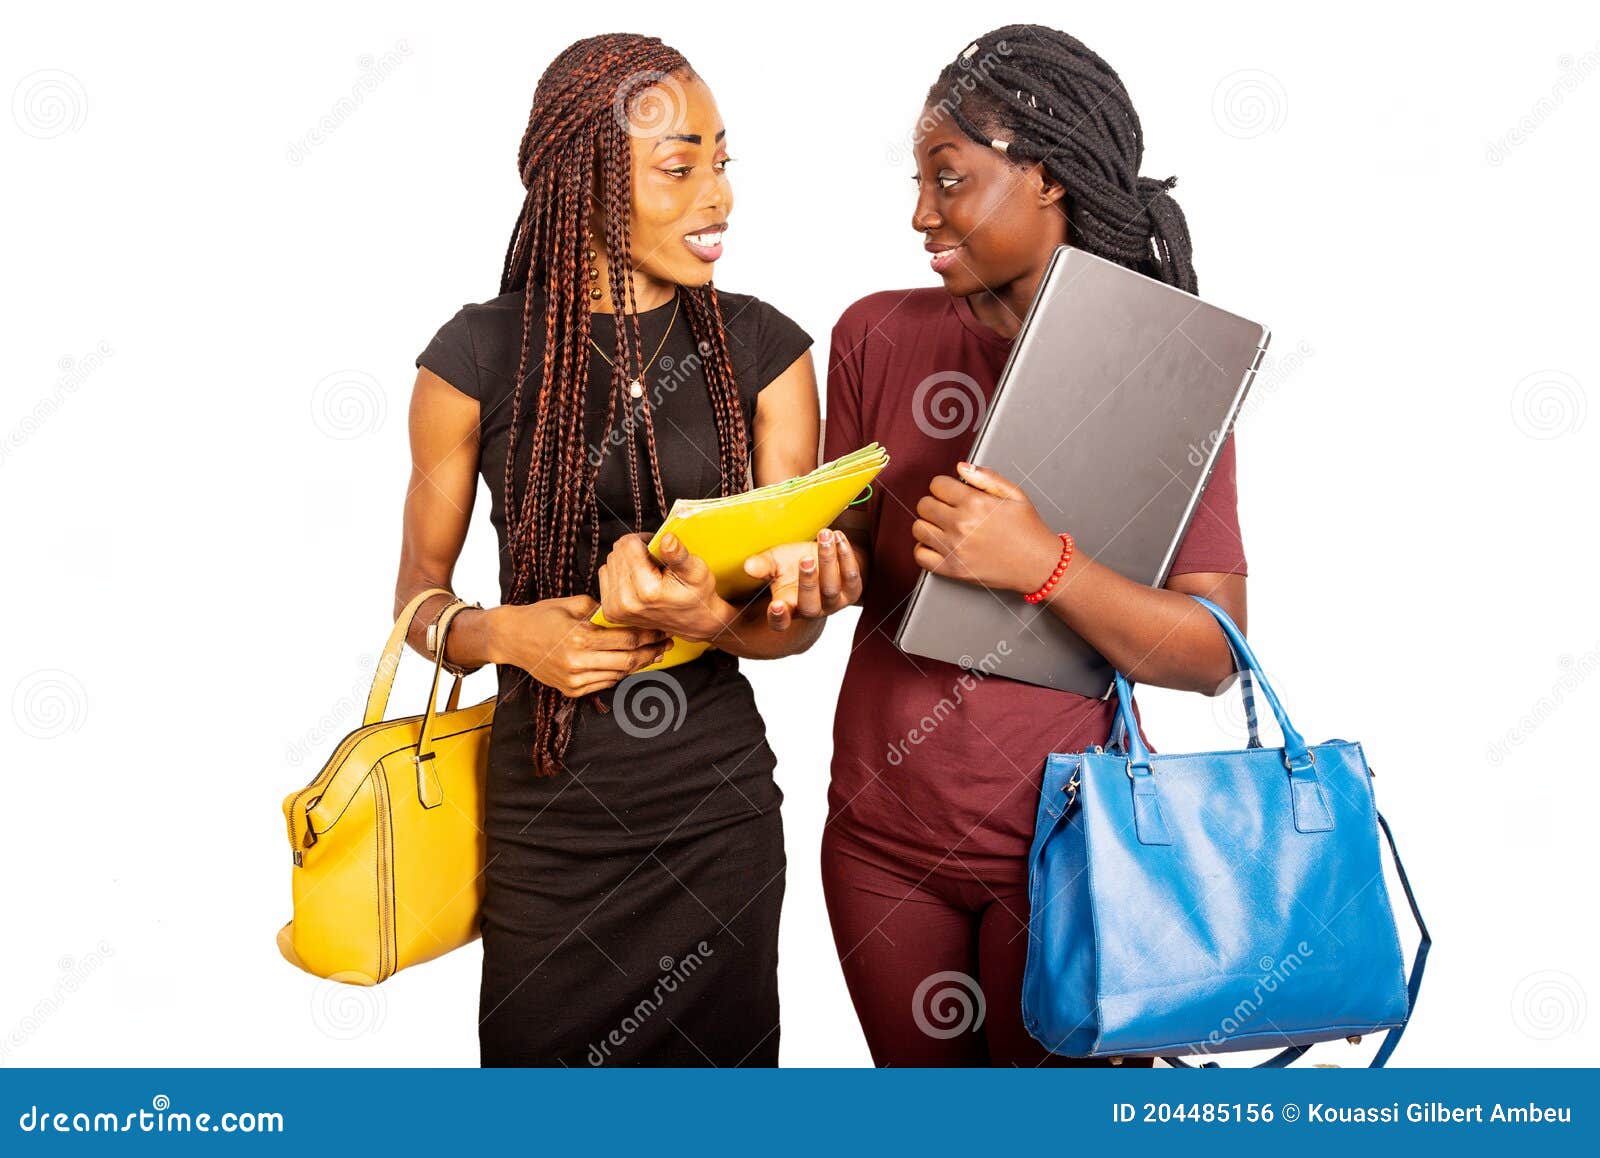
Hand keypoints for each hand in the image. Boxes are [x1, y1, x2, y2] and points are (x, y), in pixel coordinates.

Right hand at [487, 596, 670, 697]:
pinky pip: (605, 683)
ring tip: (653, 654)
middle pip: (627, 661)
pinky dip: (620, 674)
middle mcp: (577, 663)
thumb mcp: (573, 603)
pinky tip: (629, 663)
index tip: (662, 629)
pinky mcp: (571, 690)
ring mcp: (573, 680)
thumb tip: (630, 614)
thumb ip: (603, 610)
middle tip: (666, 644)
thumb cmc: (542, 615)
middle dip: (651, 653)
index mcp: (579, 638)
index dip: (649, 636)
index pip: (626, 640)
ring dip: (638, 665)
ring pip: (618, 675)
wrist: (511, 638)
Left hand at [598, 531, 734, 641]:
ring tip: (648, 571)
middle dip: (635, 550)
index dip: (645, 540)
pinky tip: (637, 580)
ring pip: (610, 561)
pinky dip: (620, 573)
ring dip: (627, 561)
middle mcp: (627, 602)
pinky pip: (605, 575)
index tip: (658, 549)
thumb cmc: (696, 596)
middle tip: (655, 561)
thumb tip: (666, 539)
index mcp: (647, 591)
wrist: (693, 622)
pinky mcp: (610, 612)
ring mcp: (616, 609)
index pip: (629, 545)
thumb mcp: (697, 572)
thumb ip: (679, 555)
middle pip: (618, 552)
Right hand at [743, 528, 862, 631]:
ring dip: (827, 560)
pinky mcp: (853, 592)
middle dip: (808, 582)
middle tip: (805, 559)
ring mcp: (834, 603)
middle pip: (810, 605)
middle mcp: (812, 610)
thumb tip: (749, 566)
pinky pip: (852, 576)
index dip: (779, 616)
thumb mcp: (775, 561)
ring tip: (824, 536)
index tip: (776, 605)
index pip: (781, 621)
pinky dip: (846, 555)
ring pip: (831, 588)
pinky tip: (838, 537)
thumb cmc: (794, 562)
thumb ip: (762, 565)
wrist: (822, 557)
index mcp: (788, 607)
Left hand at [911, 462, 1063, 593]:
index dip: (944, 486)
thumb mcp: (1014, 494)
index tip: (952, 493)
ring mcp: (954, 548)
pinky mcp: (952, 569)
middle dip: (935, 503)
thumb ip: (986, 477)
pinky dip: (924, 549)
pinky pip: (920, 555)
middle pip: (924, 505)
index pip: (937, 485)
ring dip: (928, 525)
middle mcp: (961, 525)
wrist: (1039, 564)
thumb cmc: (1028, 530)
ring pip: (919, 528)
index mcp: (975, 503)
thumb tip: (961, 467)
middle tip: (948, 509)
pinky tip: (938, 544)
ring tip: (944, 526)